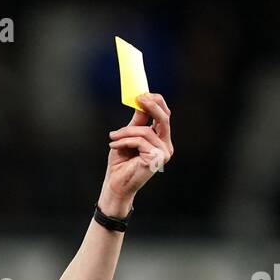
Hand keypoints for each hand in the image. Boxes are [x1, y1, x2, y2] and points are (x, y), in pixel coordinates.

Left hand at [100, 92, 172, 214]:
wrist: (115, 185)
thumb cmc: (121, 163)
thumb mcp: (128, 138)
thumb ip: (137, 122)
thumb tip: (140, 101)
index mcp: (161, 139)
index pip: (165, 115)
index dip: (156, 102)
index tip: (141, 94)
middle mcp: (166, 146)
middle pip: (164, 118)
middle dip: (151, 105)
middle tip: (138, 98)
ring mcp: (164, 153)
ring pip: (146, 131)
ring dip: (126, 132)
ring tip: (113, 137)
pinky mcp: (157, 159)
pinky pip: (140, 141)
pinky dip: (125, 141)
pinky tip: (114, 146)